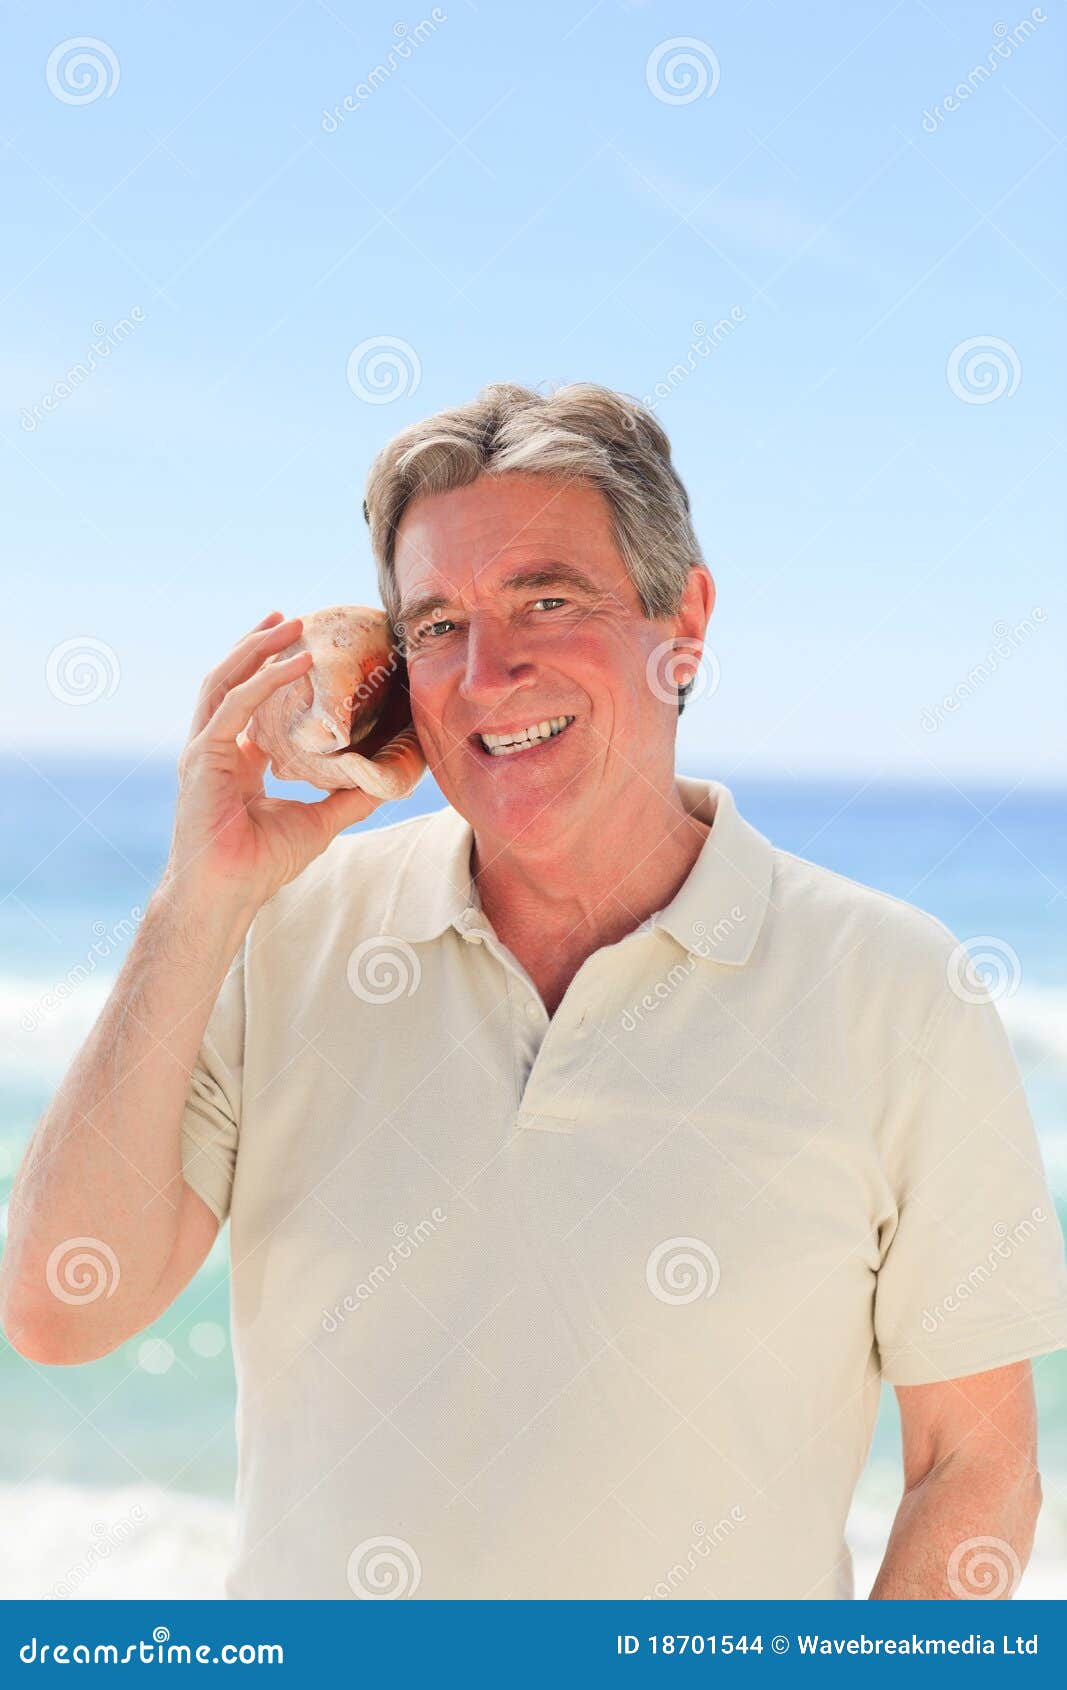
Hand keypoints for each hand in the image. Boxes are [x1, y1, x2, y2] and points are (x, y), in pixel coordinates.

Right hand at [162, 611, 384, 911]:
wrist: (228, 894)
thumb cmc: (262, 864)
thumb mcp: (319, 820)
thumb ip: (348, 794)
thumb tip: (389, 777)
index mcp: (236, 759)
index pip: (248, 700)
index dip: (270, 670)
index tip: (302, 646)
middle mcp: (215, 747)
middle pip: (232, 679)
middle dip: (260, 645)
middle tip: (293, 618)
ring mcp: (204, 749)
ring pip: (226, 680)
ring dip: (258, 648)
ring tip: (291, 623)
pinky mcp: (204, 756)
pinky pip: (235, 704)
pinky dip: (264, 679)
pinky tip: (295, 663)